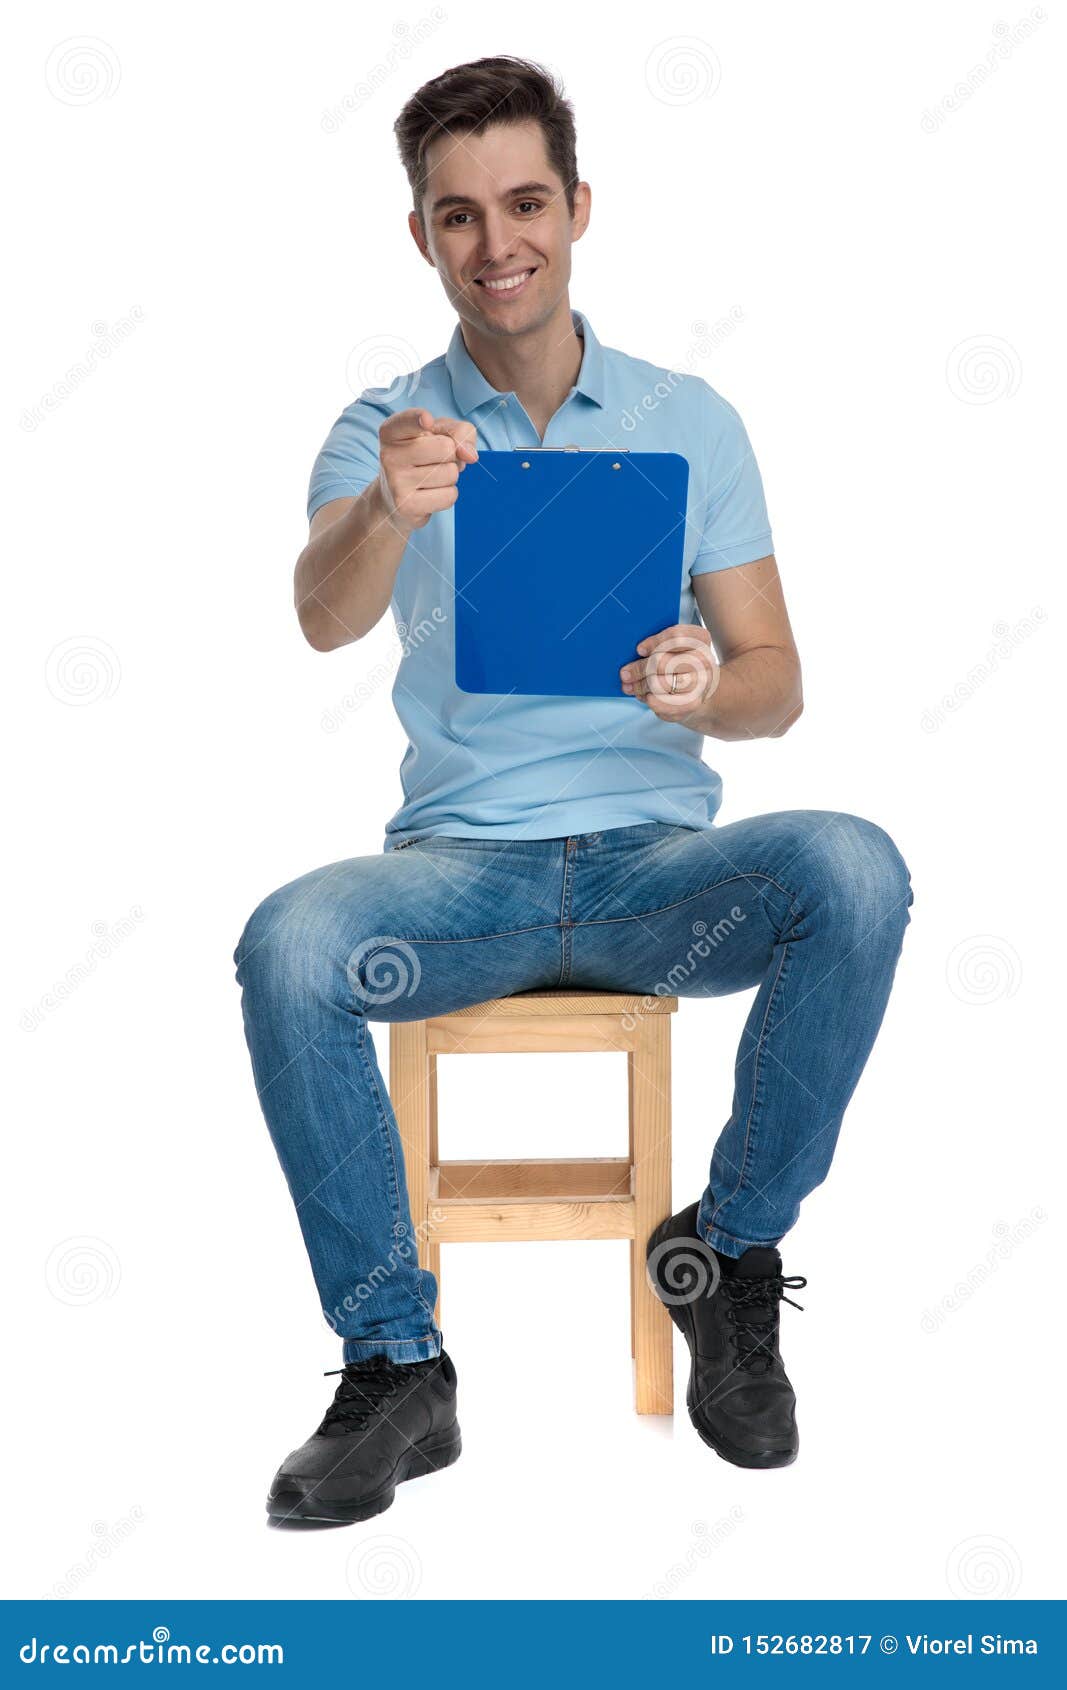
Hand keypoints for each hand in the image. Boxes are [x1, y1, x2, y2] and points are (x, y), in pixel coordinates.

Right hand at [377, 408, 477, 536]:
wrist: (396, 498)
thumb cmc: (422, 458)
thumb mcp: (440, 434)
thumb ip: (460, 432)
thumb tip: (470, 455)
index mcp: (392, 432)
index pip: (408, 420)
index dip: (420, 419)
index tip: (427, 421)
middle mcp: (389, 455)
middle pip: (446, 448)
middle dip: (451, 456)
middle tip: (435, 461)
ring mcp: (396, 482)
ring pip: (450, 473)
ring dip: (450, 477)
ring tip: (431, 478)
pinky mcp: (406, 505)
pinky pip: (449, 496)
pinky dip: (448, 494)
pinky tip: (430, 493)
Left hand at [619, 624, 720, 722]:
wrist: (699, 689)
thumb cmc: (681, 665)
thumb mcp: (673, 648)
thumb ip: (657, 645)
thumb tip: (634, 655)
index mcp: (699, 639)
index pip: (676, 637)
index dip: (654, 643)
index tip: (639, 650)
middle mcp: (703, 660)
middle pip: (661, 662)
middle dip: (639, 669)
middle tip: (625, 674)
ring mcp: (700, 683)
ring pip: (659, 683)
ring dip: (640, 686)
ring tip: (632, 687)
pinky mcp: (693, 702)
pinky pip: (663, 702)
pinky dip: (650, 700)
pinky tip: (647, 697)